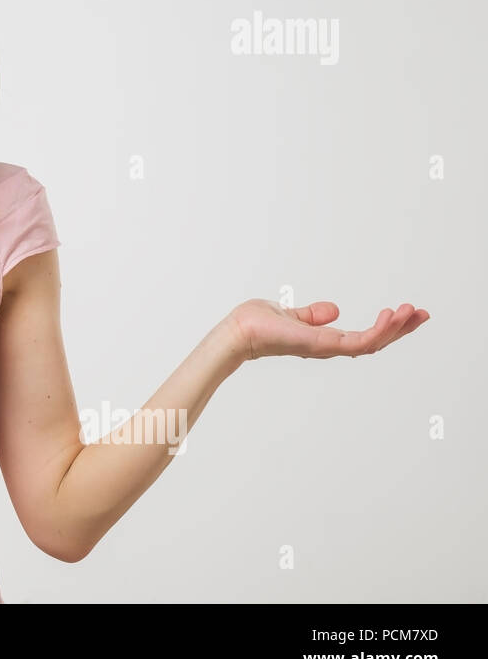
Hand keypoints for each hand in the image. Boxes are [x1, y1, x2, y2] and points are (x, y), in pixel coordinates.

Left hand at [227, 299, 429, 361]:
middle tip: (422, 314)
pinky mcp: (320, 345)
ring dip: (393, 329)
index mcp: (323, 339)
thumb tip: (333, 310)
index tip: (407, 313)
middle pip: (373, 342)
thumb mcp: (290, 314)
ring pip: (370, 344)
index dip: (386, 327)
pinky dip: (375, 331)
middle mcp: (328, 347)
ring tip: (411, 313)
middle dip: (399, 330)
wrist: (237, 331)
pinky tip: (389, 318)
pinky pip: (357, 342)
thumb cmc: (255, 325)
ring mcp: (325, 348)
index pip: (363, 337)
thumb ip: (312, 315)